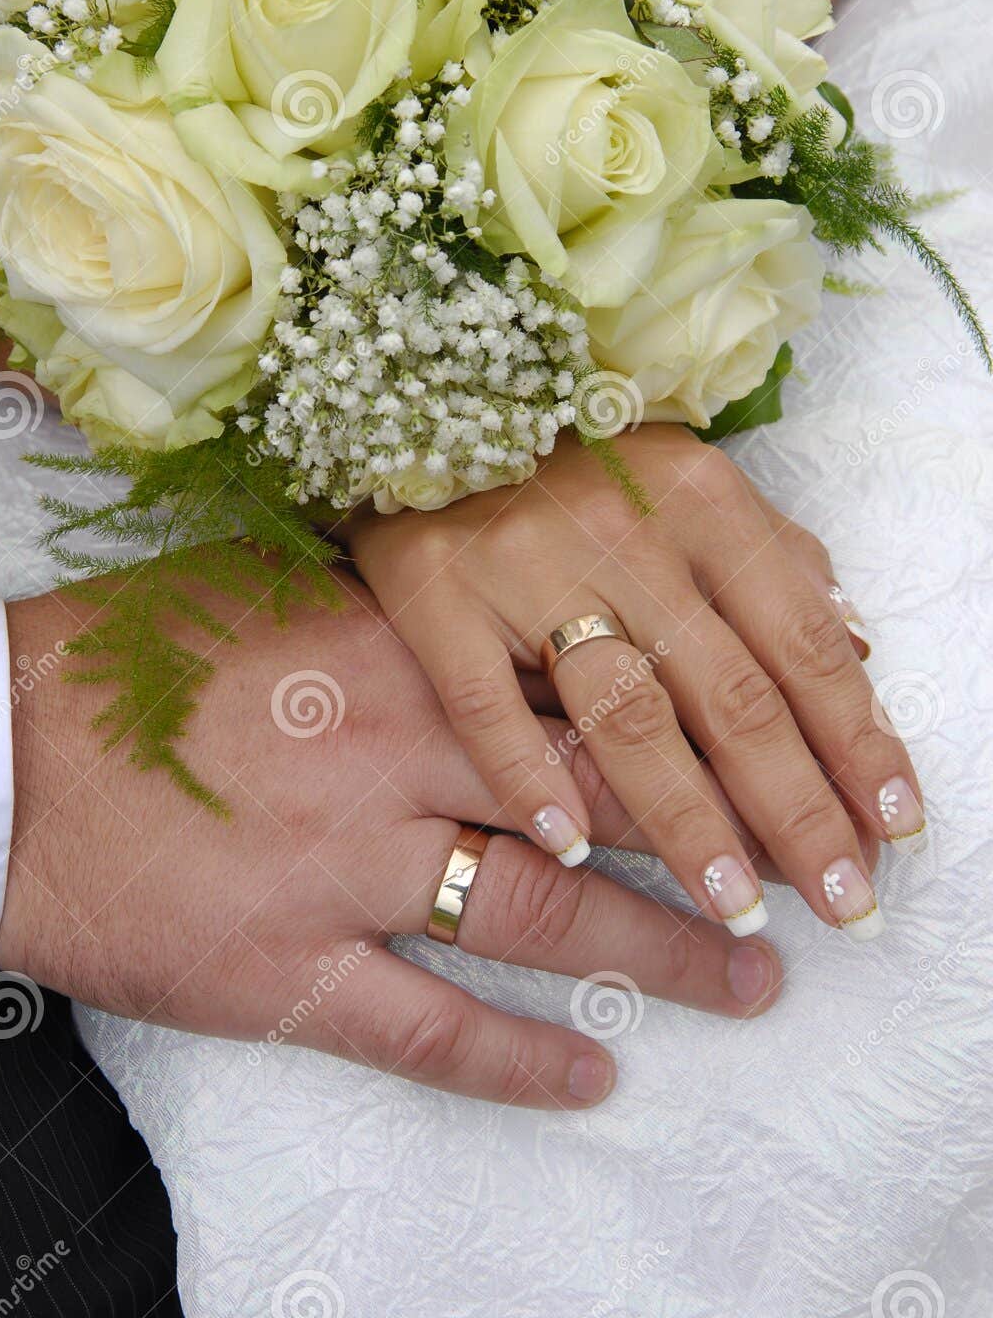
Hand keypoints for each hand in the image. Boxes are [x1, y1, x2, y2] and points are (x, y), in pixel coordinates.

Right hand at [0, 565, 779, 1108]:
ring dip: (656, 954)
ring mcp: (343, 870)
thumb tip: (509, 606)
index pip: (580, 685)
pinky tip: (590, 1081)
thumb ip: (399, 604)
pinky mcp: (286, 970)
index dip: (688, 721)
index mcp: (395, 651)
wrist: (0, 755)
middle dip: (712, 841)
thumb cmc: (132, 662)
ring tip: (747, 984)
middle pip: (595, 801)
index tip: (766, 744)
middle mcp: (391, 757)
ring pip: (538, 915)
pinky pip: (428, 1027)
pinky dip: (517, 1061)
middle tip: (799, 875)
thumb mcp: (273, 591)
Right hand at [349, 428, 921, 941]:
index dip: (859, 742)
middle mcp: (627, 534)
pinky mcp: (436, 591)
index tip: (896, 828)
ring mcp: (527, 564)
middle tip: (843, 901)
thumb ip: (773, 560)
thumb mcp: (686, 485)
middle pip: (732, 695)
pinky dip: (529, 775)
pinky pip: (485, 701)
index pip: (804, 643)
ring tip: (736, 905)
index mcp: (704, 504)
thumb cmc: (572, 469)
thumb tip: (859, 646)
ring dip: (688, 822)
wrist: (421, 412)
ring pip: (626, 714)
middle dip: (797, 809)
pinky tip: (571, 846)